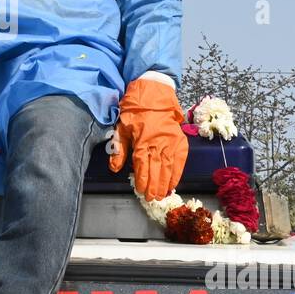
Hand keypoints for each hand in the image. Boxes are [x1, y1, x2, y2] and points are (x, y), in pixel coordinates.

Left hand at [107, 78, 187, 201]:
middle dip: (154, 185)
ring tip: (162, 195)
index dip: (142, 179)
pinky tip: (174, 183)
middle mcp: (159, 142)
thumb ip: (119, 149)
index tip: (141, 190)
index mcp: (142, 139)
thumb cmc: (135, 111)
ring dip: (166, 182)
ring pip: (169, 166)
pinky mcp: (180, 140)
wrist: (154, 95)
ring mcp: (171, 141)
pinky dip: (177, 173)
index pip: (142, 164)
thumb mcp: (122, 127)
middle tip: (152, 198)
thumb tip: (114, 168)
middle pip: (157, 168)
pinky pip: (180, 160)